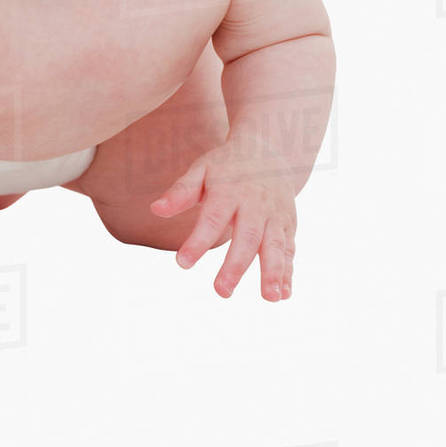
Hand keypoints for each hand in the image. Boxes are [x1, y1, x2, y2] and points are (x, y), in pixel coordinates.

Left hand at [149, 134, 296, 300]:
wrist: (267, 148)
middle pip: (247, 237)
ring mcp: (274, 215)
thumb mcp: (201, 170)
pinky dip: (288, 272)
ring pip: (275, 245)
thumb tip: (156, 209)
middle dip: (236, 266)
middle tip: (221, 291)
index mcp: (229, 191)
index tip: (182, 263)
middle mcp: (255, 204)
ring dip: (273, 272)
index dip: (197, 241)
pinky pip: (289, 249)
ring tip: (268, 298)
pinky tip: (283, 295)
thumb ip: (181, 192)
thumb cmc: (226, 165)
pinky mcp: (287, 224)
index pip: (212, 218)